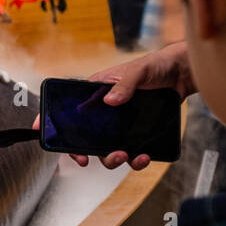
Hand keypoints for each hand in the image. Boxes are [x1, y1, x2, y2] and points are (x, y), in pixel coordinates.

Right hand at [32, 42, 194, 170]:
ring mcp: (120, 125)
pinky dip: (135, 160)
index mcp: (96, 94)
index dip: (51, 122)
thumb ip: (124, 84)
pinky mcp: (136, 133)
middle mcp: (104, 112)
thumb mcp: (138, 71)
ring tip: (126, 157)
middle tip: (90, 159)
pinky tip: (143, 156)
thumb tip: (110, 100)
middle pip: (84, 138)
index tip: (44, 134)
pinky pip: (130, 152)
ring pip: (106, 149)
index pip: (67, 110)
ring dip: (112, 159)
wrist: (181, 74)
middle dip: (85, 152)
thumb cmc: (155, 66)